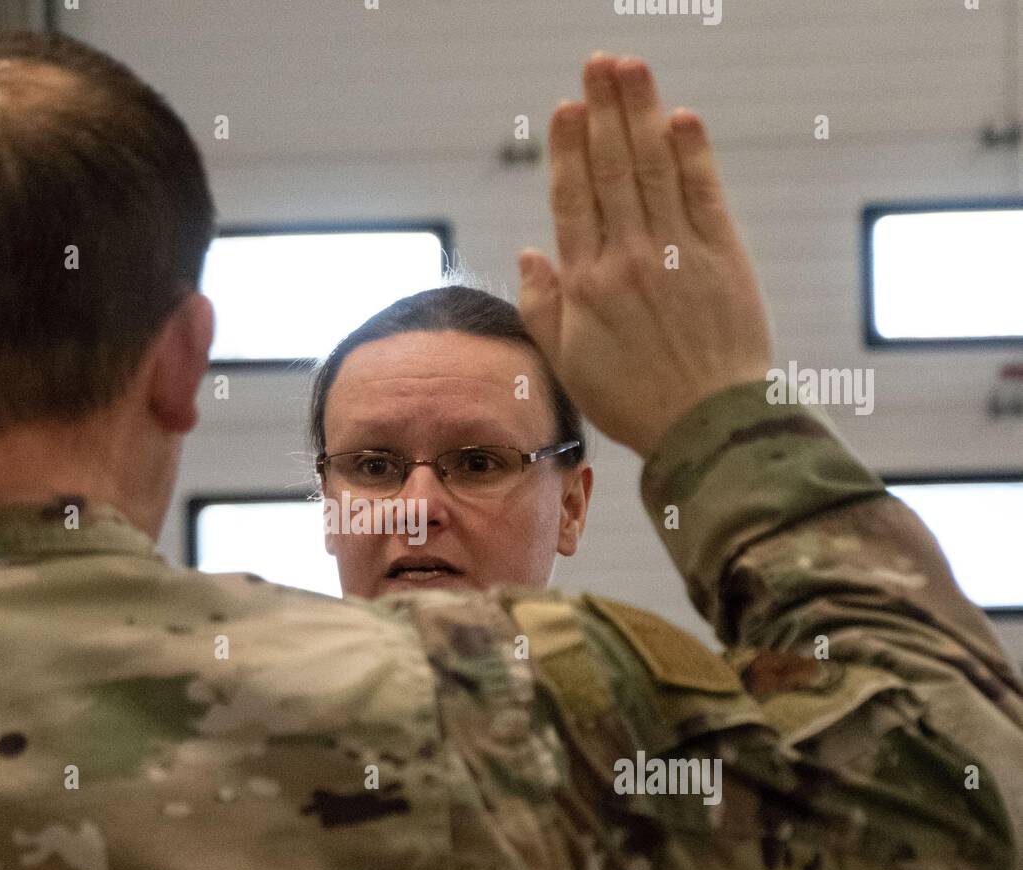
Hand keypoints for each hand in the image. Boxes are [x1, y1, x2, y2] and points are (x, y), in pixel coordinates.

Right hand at [518, 54, 772, 457]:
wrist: (706, 424)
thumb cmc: (632, 400)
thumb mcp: (568, 363)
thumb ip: (543, 307)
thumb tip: (530, 253)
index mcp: (586, 284)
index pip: (573, 199)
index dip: (569, 148)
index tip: (567, 106)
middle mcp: (628, 258)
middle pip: (611, 168)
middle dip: (603, 109)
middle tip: (598, 62)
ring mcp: (677, 252)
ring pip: (653, 168)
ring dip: (641, 112)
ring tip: (630, 67)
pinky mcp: (722, 256)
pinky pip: (703, 193)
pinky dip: (692, 153)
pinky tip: (681, 118)